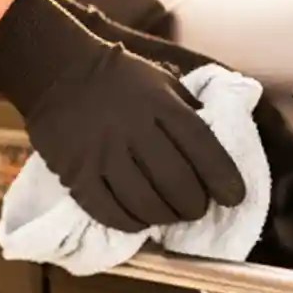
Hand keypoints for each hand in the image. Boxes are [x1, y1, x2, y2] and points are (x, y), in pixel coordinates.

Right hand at [0, 0, 244, 231]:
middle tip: (197, 207)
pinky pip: (110, 212)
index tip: (235, 197)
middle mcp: (132, 129)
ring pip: (146, 203)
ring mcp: (101, 154)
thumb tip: (220, 149)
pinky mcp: (76, 173)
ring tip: (170, 213)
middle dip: (195, 205)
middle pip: (176, 183)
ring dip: (166, 217)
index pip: (202, 147)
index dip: (223, 178)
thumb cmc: (119, 79)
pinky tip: (140, 219)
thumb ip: (190, 111)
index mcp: (159, 104)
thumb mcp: (162, 81)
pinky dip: (132, 223)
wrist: (57, 70)